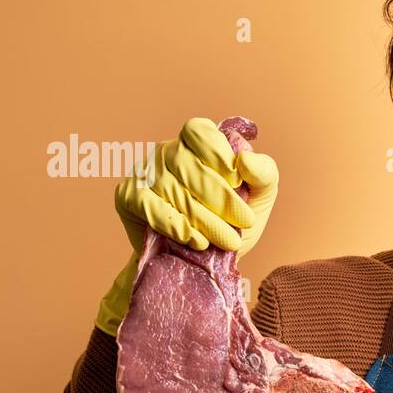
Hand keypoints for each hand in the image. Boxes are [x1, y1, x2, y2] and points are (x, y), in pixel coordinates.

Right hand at [95, 117, 279, 335]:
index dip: (218, 154)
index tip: (238, 181)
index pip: (199, 132)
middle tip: (244, 222)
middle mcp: (168, 151)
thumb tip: (245, 159)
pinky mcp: (128, 196)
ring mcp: (144, 172)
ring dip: (204, 218)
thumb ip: (264, 174)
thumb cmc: (233, 221)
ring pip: (171, 189)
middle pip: (187, 165)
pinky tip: (195, 239)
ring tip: (228, 240)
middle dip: (220, 197)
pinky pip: (148, 205)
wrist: (205, 261)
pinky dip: (174, 224)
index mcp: (197, 142)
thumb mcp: (259, 197)